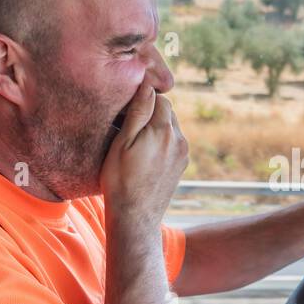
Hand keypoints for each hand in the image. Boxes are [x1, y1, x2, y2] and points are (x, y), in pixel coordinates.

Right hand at [99, 85, 187, 234]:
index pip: (160, 99)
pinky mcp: (182, 165)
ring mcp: (183, 154)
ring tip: (136, 142)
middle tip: (129, 124)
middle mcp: (179, 140)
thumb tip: (147, 86)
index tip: (126, 110)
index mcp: (164, 130)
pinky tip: (145, 155)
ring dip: (156, 128)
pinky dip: (161, 142)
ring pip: (171, 128)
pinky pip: (173, 143)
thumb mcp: (122, 143)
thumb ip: (137, 113)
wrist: (136, 217)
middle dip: (151, 113)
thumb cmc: (121, 180)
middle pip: (168, 112)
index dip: (143, 100)